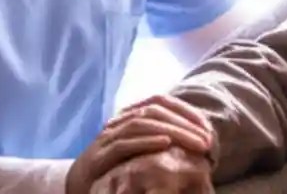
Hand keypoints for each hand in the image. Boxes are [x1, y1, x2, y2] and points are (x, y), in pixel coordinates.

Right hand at [65, 96, 214, 193]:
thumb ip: (161, 141)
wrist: (78, 184)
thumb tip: (197, 141)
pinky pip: (124, 144)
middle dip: (184, 124)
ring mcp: (107, 137)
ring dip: (172, 132)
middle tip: (207, 140)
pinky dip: (146, 141)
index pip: (160, 102)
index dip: (185, 111)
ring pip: (142, 124)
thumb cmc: (116, 169)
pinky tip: (165, 144)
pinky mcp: (99, 155)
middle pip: (154, 111)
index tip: (207, 128)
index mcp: (130, 116)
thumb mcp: (141, 152)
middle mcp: (119, 122)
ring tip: (194, 143)